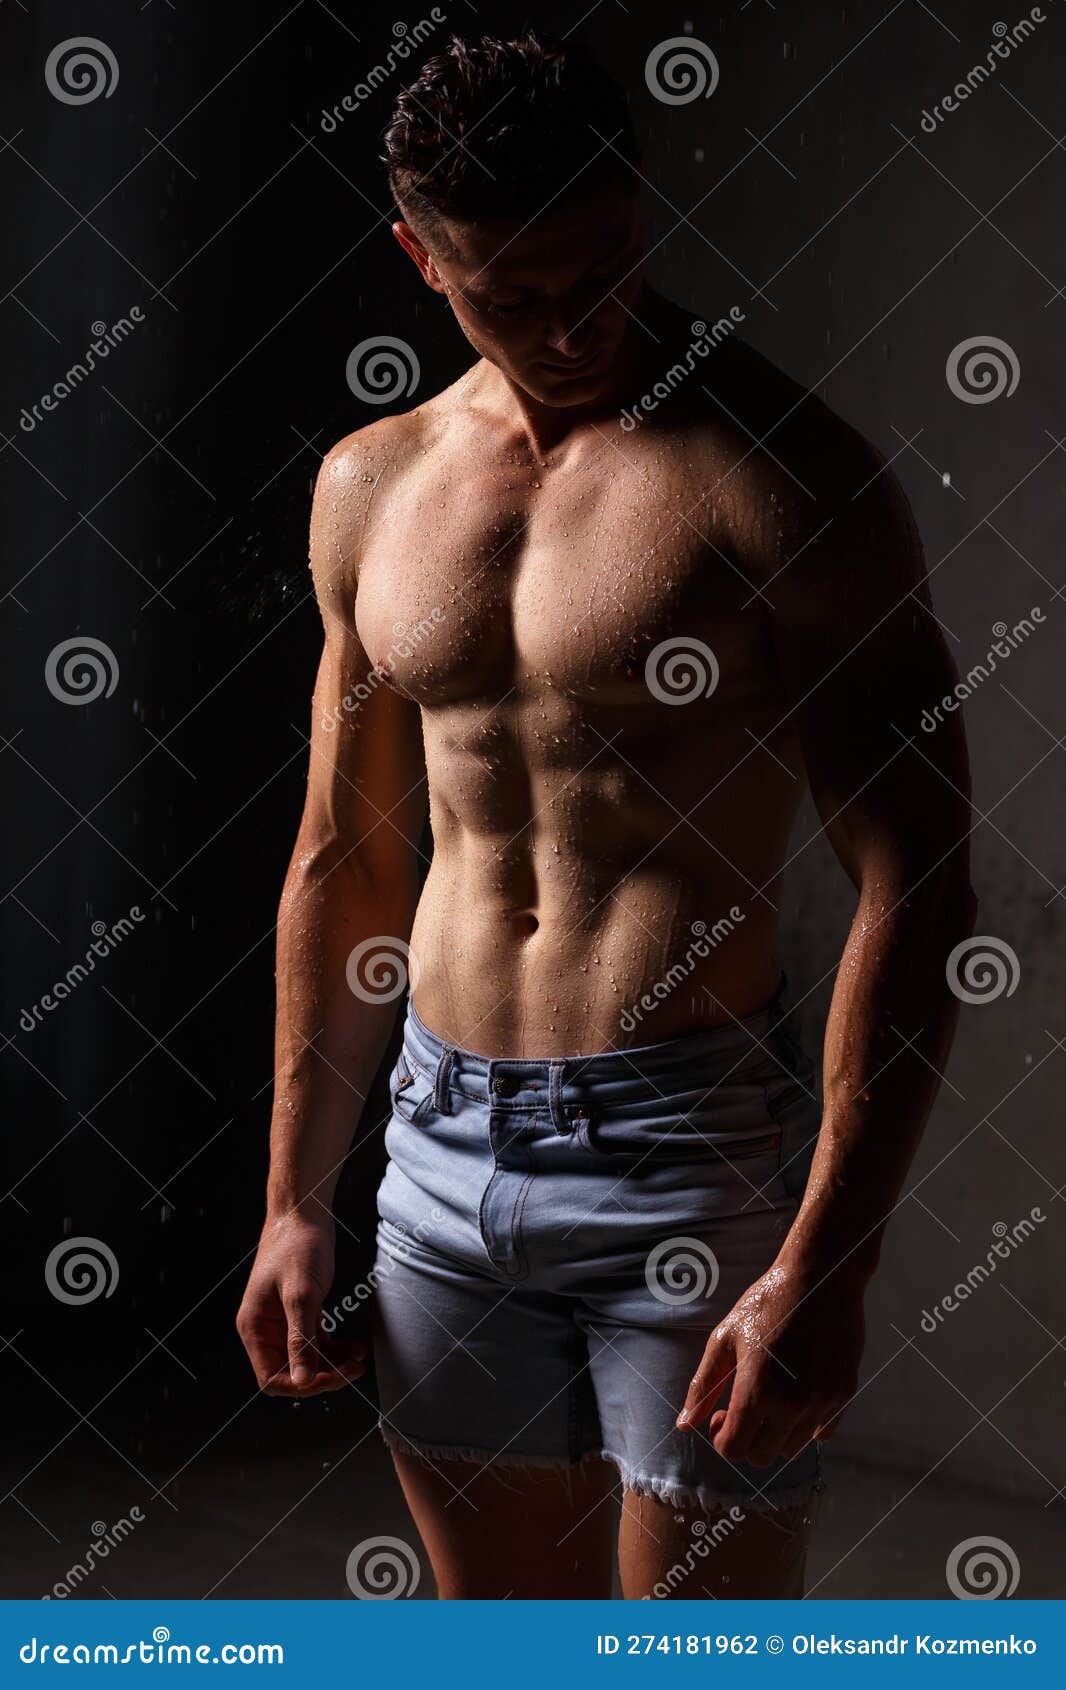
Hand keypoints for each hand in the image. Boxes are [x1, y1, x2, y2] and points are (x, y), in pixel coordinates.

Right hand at [236, 1209, 366, 1396]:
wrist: (304, 1211)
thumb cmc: (297, 1245)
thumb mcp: (301, 1295)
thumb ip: (301, 1340)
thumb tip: (301, 1381)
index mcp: (255, 1327)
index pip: (270, 1378)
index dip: (300, 1386)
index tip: (331, 1378)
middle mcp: (265, 1328)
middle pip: (290, 1371)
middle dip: (322, 1376)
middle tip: (353, 1370)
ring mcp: (282, 1319)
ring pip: (306, 1357)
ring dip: (332, 1364)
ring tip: (359, 1361)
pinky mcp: (300, 1309)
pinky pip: (315, 1340)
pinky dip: (334, 1347)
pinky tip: (355, 1347)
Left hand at [676, 1260, 864, 1465]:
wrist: (819, 1278)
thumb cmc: (766, 1304)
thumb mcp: (725, 1338)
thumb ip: (703, 1385)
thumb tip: (684, 1425)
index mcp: (756, 1391)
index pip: (734, 1449)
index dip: (721, 1438)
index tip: (721, 1416)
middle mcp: (791, 1405)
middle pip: (761, 1457)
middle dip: (746, 1438)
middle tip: (743, 1406)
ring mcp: (821, 1403)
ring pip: (791, 1449)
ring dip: (775, 1433)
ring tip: (771, 1397)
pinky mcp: (843, 1396)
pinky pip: (821, 1434)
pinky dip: (806, 1425)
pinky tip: (798, 1394)